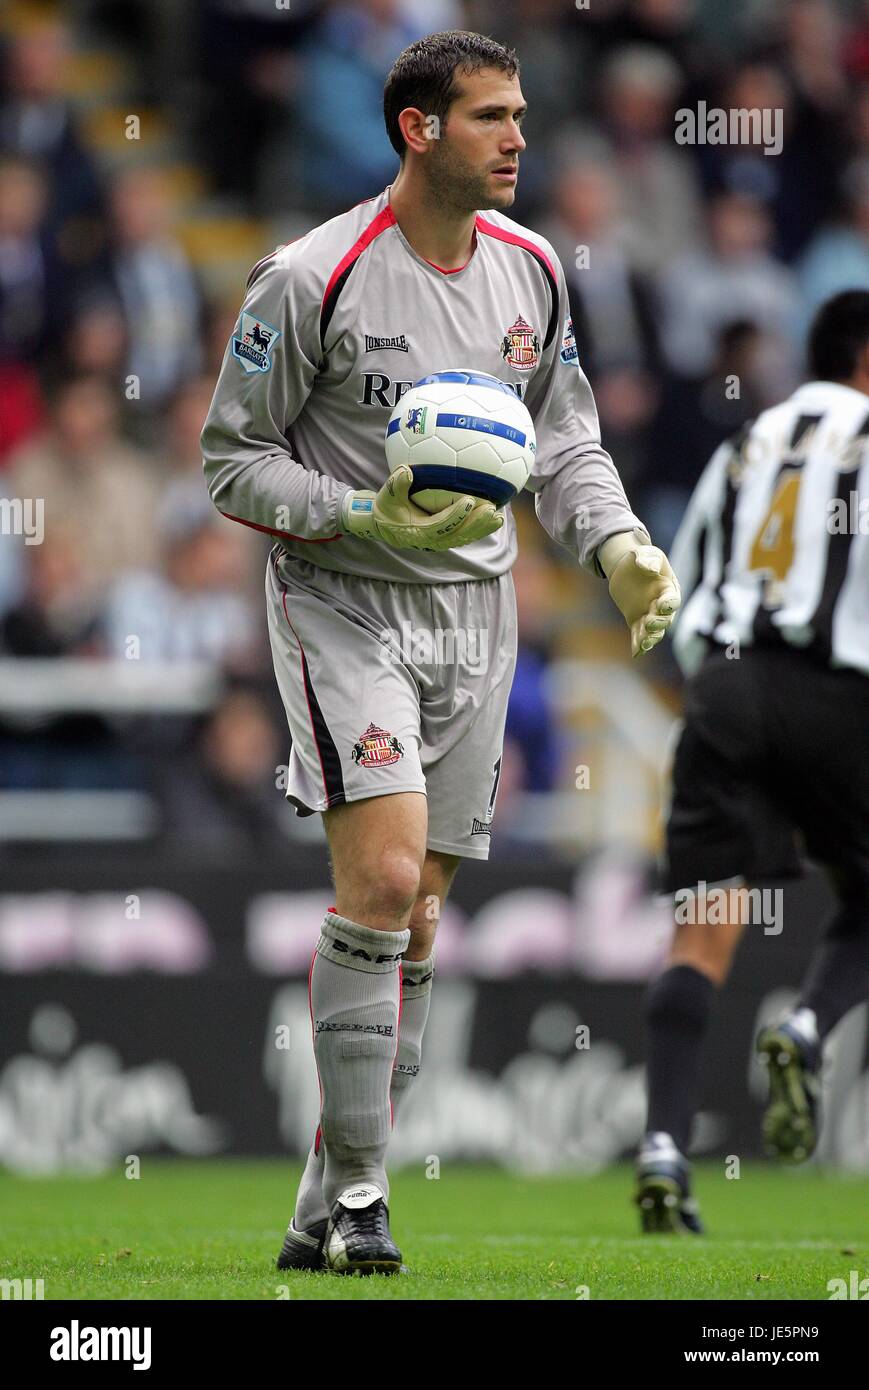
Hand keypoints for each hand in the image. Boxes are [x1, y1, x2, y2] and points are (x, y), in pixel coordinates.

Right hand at [341, 464, 503, 550]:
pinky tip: (495, 518)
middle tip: (491, 510)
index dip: (456, 515)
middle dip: (476, 523)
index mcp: (419, 531)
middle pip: (459, 534)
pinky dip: (481, 528)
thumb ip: (396, 485)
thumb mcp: (386, 497)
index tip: (469, 500)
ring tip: (498, 516)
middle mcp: (433, 540)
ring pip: (466, 537)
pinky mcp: (448, 538)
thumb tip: (407, 471)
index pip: (441, 524)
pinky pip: (467, 535)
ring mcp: (442, 541)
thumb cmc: (389, 508)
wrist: (388, 526)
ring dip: (483, 528)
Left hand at [598, 530, 680, 657]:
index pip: (673, 600)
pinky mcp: (637, 621)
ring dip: (650, 638)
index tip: (661, 605)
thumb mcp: (645, 553)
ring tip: (644, 643)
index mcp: (668, 589)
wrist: (627, 569)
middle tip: (648, 623)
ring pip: (654, 632)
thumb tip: (648, 566)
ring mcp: (650, 615)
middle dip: (658, 623)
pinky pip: (638, 635)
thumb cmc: (641, 558)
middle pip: (665, 620)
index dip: (668, 604)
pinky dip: (637, 644)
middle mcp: (662, 606)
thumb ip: (647, 558)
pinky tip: (635, 653)